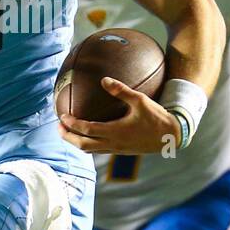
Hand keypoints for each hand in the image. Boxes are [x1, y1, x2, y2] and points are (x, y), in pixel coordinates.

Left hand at [58, 77, 182, 155]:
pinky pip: (98, 150)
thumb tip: (104, 79)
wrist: (171, 137)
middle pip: (83, 145)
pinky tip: (87, 135)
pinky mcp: (120, 150)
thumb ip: (121, 90)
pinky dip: (87, 144)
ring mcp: (116, 149)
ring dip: (76, 142)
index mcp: (116, 132)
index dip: (72, 124)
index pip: (87, 130)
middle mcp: (113, 143)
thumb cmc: (156, 117)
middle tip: (59, 127)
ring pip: (90, 150)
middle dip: (68, 137)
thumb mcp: (140, 100)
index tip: (63, 116)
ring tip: (67, 132)